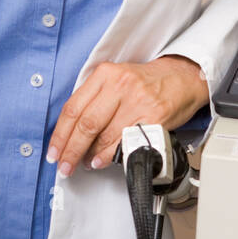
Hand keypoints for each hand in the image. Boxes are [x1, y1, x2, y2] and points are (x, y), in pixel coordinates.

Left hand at [45, 54, 209, 178]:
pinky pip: (126, 141)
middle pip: (86, 124)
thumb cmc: (146, 82)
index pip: (73, 108)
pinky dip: (110, 155)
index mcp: (105, 74)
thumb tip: (70, 133)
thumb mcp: (115, 79)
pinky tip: (101, 160)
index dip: (60, 134)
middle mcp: (120, 85)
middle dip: (71, 150)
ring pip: (105, 135)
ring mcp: (138, 101)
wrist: (182, 77)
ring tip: (83, 163)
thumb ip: (93, 100)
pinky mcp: (154, 117)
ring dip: (90, 155)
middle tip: (64, 164)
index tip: (54, 151)